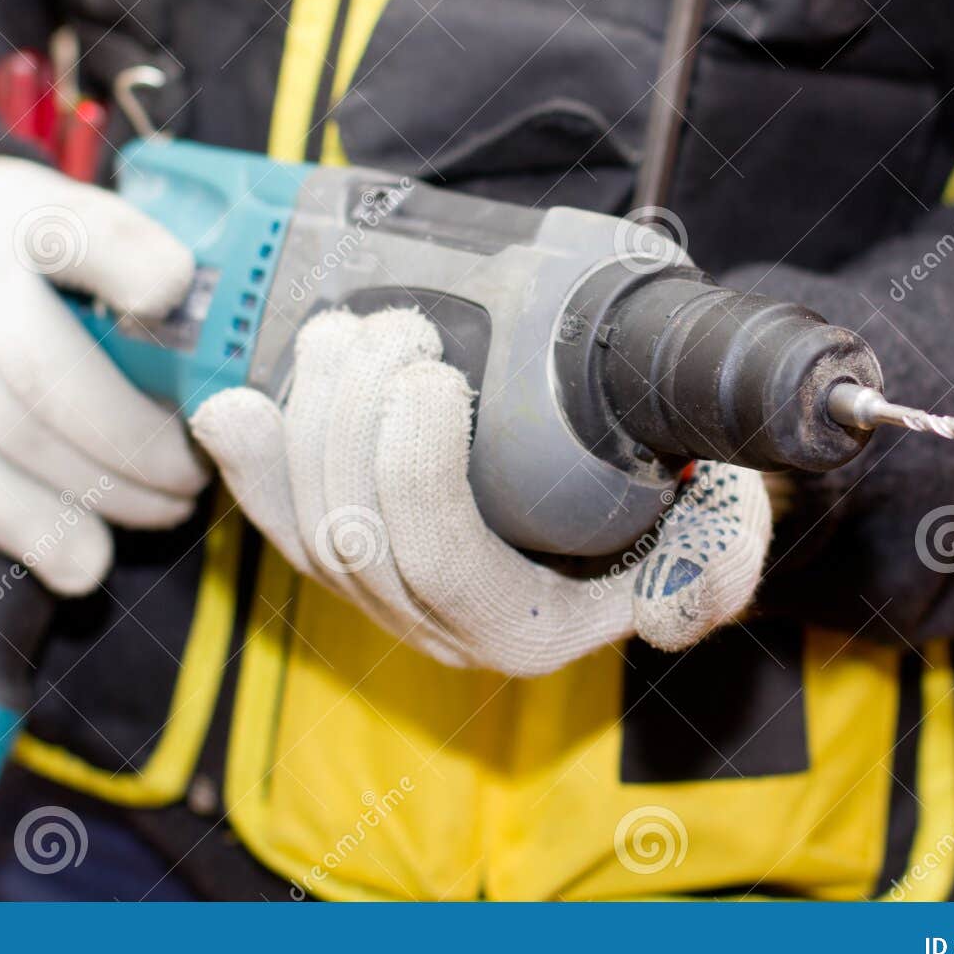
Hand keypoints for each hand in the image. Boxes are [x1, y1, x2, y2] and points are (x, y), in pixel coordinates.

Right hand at [0, 155, 207, 594]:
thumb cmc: (32, 239)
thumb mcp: (89, 217)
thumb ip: (150, 267)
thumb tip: (239, 333)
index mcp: (25, 213)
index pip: (75, 231)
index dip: (126, 262)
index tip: (174, 290)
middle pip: (42, 368)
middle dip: (131, 438)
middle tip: (193, 473)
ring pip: (5, 436)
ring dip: (97, 494)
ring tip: (164, 511)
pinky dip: (30, 529)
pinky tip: (84, 563)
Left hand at [190, 309, 771, 676]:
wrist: (633, 509)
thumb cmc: (671, 513)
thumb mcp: (720, 537)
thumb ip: (712, 569)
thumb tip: (674, 601)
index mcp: (522, 627)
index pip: (442, 565)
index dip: (416, 471)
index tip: (433, 372)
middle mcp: (440, 626)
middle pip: (359, 538)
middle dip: (354, 420)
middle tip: (390, 326)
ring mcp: (385, 595)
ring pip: (309, 526)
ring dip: (309, 421)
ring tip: (335, 333)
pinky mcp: (351, 556)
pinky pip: (281, 523)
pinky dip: (252, 465)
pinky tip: (233, 408)